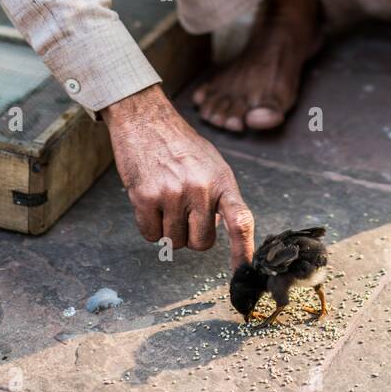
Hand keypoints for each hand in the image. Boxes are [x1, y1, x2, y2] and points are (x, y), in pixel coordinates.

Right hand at [102, 83, 253, 267]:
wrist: (146, 119)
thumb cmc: (180, 144)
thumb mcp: (212, 164)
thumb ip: (219, 196)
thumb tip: (221, 228)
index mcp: (222, 181)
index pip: (240, 221)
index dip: (243, 251)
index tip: (244, 271)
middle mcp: (200, 189)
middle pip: (201, 243)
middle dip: (191, 234)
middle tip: (183, 211)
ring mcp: (173, 194)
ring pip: (174, 242)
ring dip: (168, 229)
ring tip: (165, 198)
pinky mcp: (146, 197)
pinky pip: (150, 235)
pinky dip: (149, 225)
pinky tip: (150, 201)